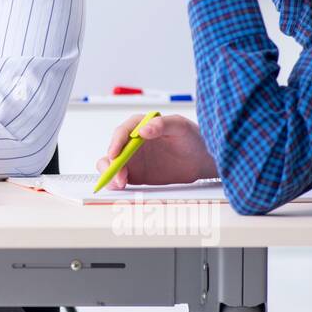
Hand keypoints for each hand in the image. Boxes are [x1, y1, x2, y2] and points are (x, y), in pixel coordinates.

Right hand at [95, 113, 216, 189]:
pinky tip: (121, 187)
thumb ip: (162, 124)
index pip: (122, 132)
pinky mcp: (135, 174)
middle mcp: (131, 142)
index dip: (115, 143)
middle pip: (112, 151)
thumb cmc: (192, 138)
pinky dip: (115, 183)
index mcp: (139, 125)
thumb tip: (143, 129)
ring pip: (110, 165)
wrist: (201, 159)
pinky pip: (118, 178)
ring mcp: (132, 159)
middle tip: (120, 176)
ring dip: (110, 175)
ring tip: (120, 184)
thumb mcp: (180, 126)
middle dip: (111, 164)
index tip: (114, 154)